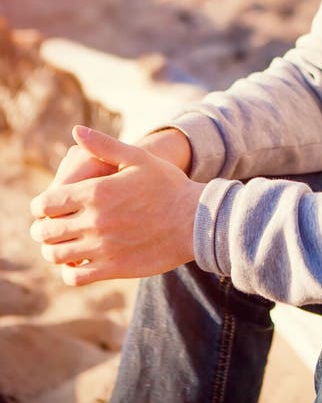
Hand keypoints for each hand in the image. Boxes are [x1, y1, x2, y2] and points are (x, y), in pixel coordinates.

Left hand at [30, 126, 203, 285]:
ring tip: (60, 243)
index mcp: (97, 192)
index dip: (40, 205)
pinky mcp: (113, 268)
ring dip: (52, 249)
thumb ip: (103, 145)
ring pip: (56, 255)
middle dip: (42, 227)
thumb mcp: (138, 157)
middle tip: (48, 225)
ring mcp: (103, 247)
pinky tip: (78, 262)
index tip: (45, 206)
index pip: (46, 203)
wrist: (195, 220)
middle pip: (46, 231)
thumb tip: (76, 130)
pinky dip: (69, 271)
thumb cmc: (168, 185)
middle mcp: (95, 221)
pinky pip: (75, 276)